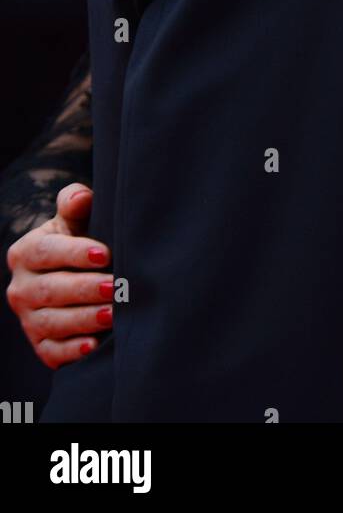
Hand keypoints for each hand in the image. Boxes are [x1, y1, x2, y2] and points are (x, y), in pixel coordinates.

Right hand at [5, 184, 111, 368]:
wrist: (77, 274)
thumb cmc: (80, 239)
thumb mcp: (75, 219)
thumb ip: (75, 203)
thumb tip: (81, 198)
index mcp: (25, 253)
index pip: (46, 252)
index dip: (74, 253)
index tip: (104, 253)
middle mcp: (21, 288)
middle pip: (50, 290)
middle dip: (84, 289)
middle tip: (115, 286)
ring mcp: (28, 319)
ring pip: (52, 322)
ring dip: (83, 320)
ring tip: (113, 314)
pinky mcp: (40, 346)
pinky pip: (52, 352)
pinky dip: (73, 351)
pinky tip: (95, 345)